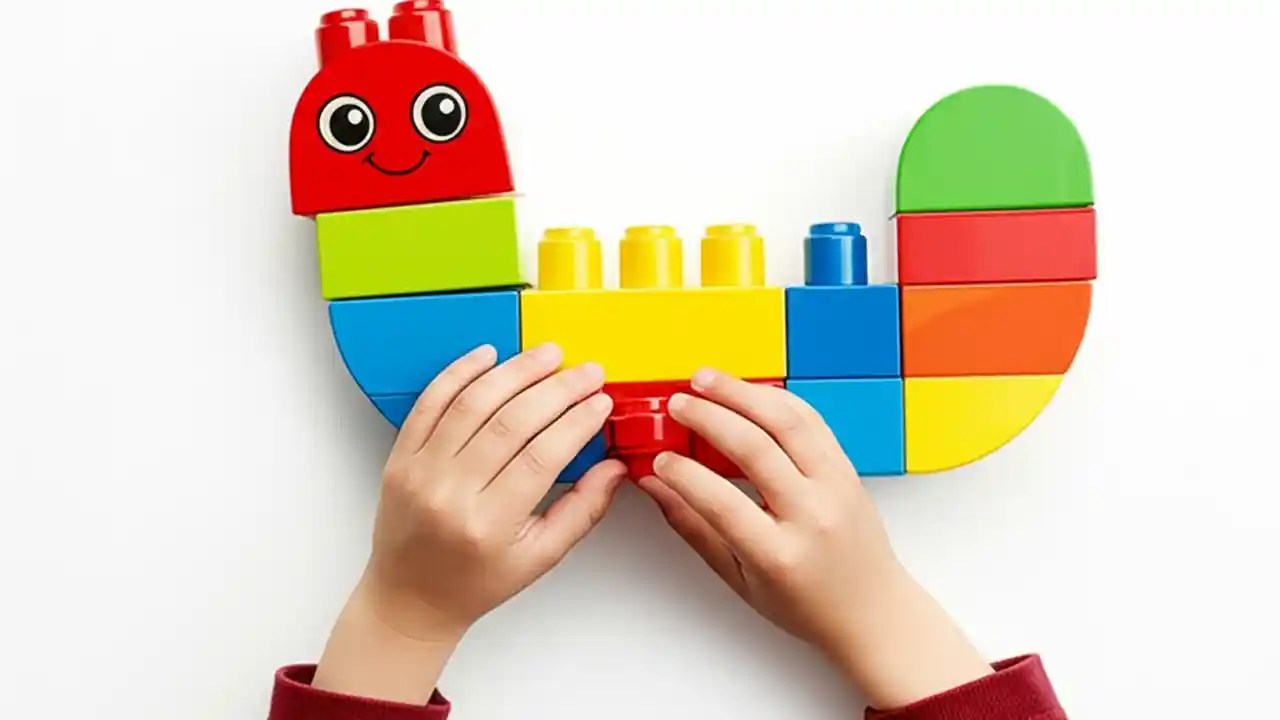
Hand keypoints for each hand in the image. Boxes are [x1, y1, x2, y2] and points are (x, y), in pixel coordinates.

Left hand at [313, 343, 625, 703]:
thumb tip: (616, 468)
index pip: (542, 456)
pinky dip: (459, 372)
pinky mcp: (400, 457)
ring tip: (548, 354)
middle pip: (511, 423)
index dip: (576, 422)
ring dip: (515, 371)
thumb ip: (582, 511)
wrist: (411, 598)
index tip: (600, 402)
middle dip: (557, 389)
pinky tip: (489, 355)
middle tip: (587, 372)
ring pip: (472, 404)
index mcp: (490, 524)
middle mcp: (450, 494)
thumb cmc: (475, 582)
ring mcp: (420, 472)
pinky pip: (429, 403)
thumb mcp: (540, 558)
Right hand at [637, 369, 992, 709]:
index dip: (683, 474)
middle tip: (676, 404)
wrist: (872, 610)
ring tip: (705, 379)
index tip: (659, 458)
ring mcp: (836, 486)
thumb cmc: (804, 604)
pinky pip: (811, 420)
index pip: (721, 501)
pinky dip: (776, 398)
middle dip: (708, 417)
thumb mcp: (739, 579)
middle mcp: (813, 516)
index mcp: (779, 555)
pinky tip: (747, 391)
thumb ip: (694, 528)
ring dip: (742, 392)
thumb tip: (655, 486)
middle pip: (755, 448)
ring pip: (788, 421)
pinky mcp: (848, 468)